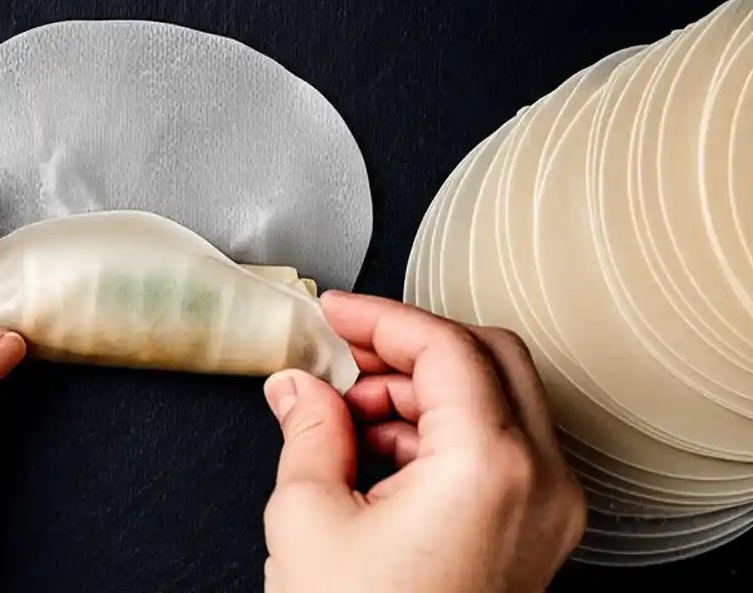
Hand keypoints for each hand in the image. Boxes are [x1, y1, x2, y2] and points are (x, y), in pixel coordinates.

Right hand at [262, 291, 584, 592]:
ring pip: (496, 399)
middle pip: (487, 357)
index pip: (445, 345)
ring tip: (346, 412)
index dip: (381, 316)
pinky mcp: (535, 534)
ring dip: (422, 388)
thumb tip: (298, 386)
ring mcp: (548, 510)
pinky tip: (377, 449)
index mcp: (488, 466)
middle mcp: (539, 481)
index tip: (334, 313)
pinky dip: (441, 430)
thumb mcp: (308, 521)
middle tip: (341, 354)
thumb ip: (308, 430)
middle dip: (407, 346)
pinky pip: (499, 447)